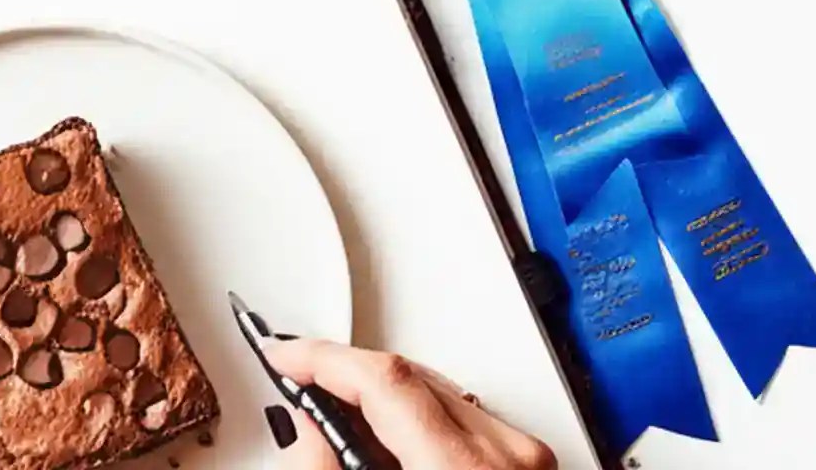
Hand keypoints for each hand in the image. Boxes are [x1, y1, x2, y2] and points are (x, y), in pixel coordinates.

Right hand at [262, 338, 556, 469]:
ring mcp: (525, 460)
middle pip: (410, 378)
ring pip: (437, 392)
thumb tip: (308, 433)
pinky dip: (420, 418)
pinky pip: (464, 418)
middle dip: (347, 375)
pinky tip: (389, 438)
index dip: (323, 359)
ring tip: (341, 415)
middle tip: (301, 383)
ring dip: (384, 397)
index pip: (385, 380)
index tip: (285, 356)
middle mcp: (507, 457)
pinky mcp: (530, 465)